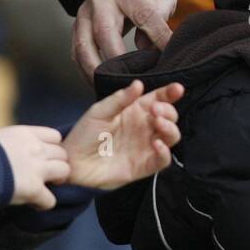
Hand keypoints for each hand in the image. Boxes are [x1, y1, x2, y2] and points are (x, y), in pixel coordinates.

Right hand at [0, 126, 69, 208]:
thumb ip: (10, 143)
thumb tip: (7, 149)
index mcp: (26, 134)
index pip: (54, 136)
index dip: (52, 146)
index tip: (45, 155)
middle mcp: (37, 149)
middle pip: (62, 154)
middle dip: (57, 163)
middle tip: (48, 173)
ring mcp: (38, 169)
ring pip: (64, 172)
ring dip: (57, 180)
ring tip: (46, 187)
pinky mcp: (34, 190)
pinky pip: (50, 200)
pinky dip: (44, 204)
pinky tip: (36, 205)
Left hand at [64, 81, 183, 189]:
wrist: (72, 163)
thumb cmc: (84, 135)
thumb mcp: (100, 111)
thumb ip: (120, 99)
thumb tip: (139, 83)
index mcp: (135, 111)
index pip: (158, 99)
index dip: (169, 93)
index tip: (177, 89)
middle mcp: (144, 128)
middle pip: (169, 116)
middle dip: (168, 110)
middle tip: (155, 110)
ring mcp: (146, 147)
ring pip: (171, 136)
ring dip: (170, 128)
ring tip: (158, 123)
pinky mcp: (144, 166)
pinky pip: (163, 160)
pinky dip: (165, 152)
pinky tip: (156, 144)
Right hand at [73, 0, 175, 81]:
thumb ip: (160, 17)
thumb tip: (150, 49)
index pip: (143, 14)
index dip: (157, 37)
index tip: (166, 56)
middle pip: (104, 31)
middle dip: (118, 59)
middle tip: (133, 79)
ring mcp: (84, 13)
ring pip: (84, 45)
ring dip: (97, 70)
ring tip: (112, 87)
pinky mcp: (77, 27)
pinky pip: (76, 52)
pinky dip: (85, 71)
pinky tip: (98, 84)